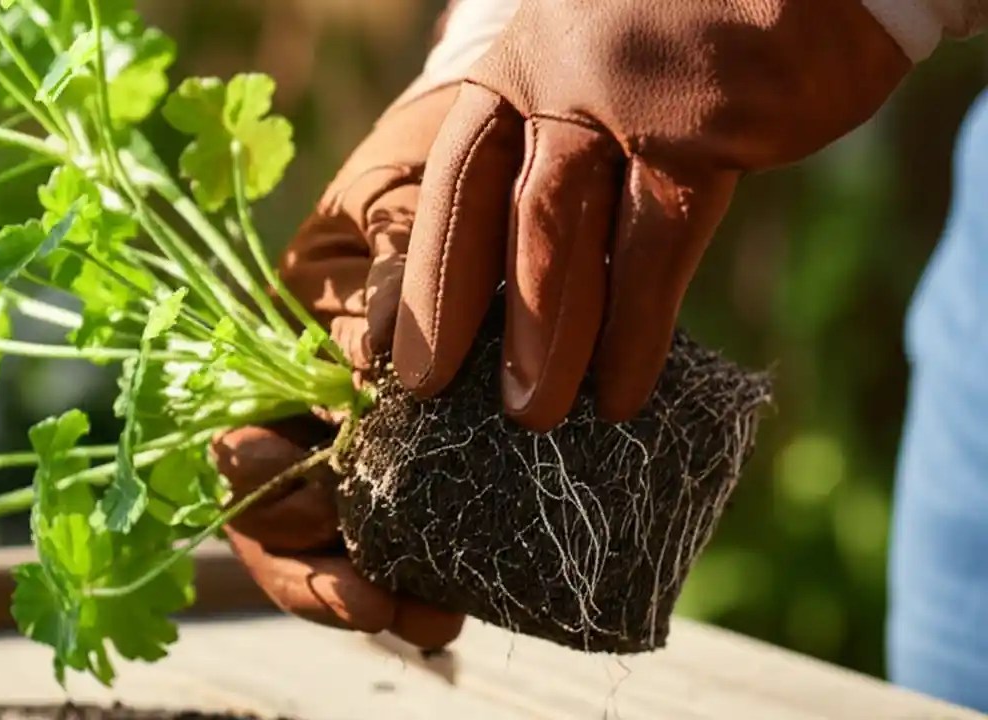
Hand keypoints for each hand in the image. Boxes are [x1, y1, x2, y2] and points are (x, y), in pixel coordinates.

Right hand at [210, 84, 466, 650]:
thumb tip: (376, 360)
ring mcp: (358, 442)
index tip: (306, 494)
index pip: (239, 434)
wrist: (493, 155)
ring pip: (333, 543)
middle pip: (271, 514)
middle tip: (368, 590)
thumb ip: (383, 278)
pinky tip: (449, 610)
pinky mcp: (422, 465)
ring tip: (422, 618)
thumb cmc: (424, 170)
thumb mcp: (395, 206)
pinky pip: (405, 540)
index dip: (261, 481)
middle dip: (310, 561)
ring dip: (364, 592)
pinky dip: (419, 583)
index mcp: (271, 348)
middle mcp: (301, 407)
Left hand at [393, 0, 911, 429]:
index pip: (454, 180)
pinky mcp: (703, 127)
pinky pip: (655, 252)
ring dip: (544, 339)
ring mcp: (624, 99)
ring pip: (559, 241)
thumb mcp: (604, 60)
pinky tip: (623, 391)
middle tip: (434, 396)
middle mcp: (555, 76)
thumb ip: (563, 136)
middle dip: (456, 312)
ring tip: (532, 417)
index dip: (423, 270)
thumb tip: (529, 262)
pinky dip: (636, 332)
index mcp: (521, 64)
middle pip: (485, 214)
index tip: (395, 347)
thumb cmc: (700, 24)